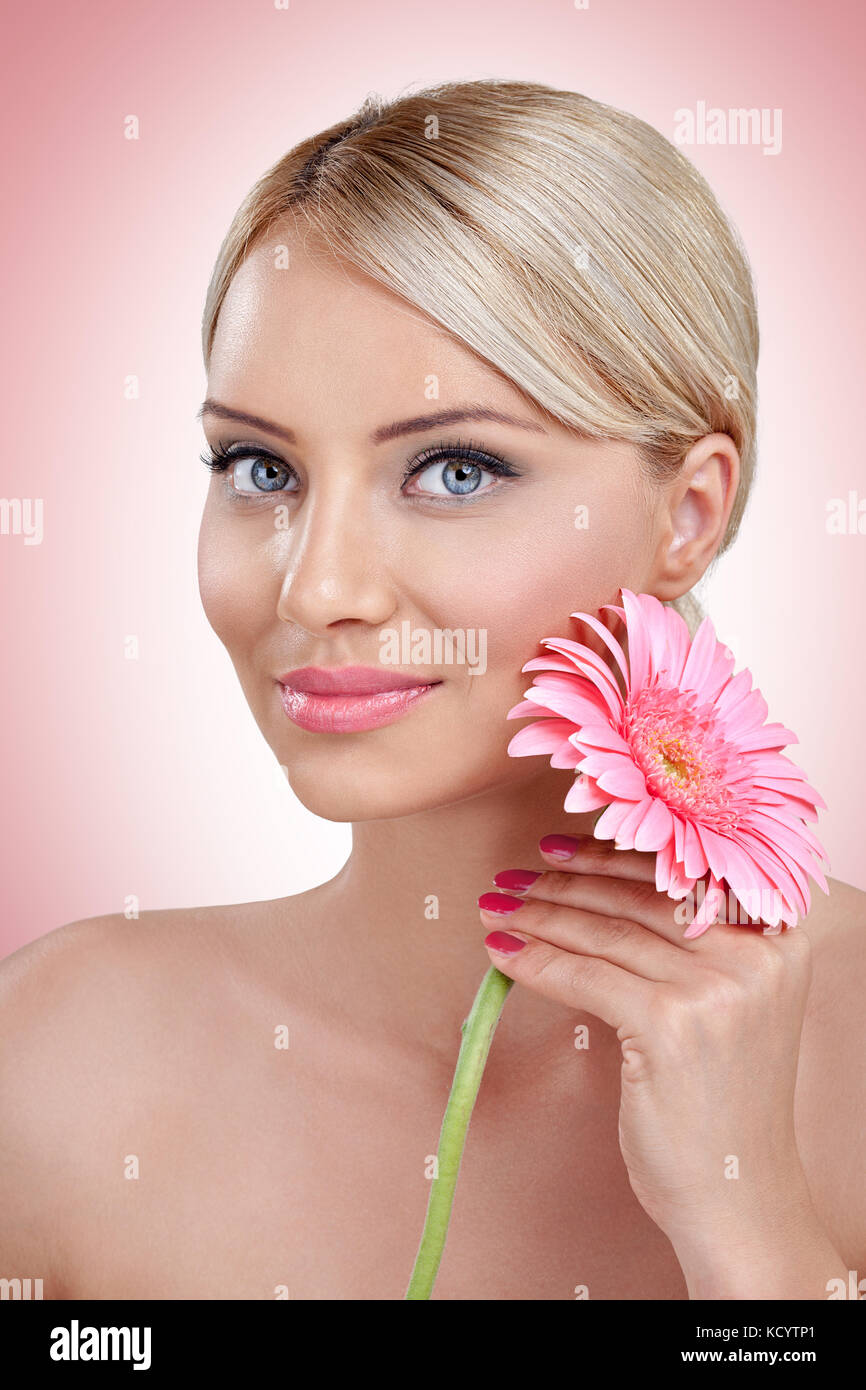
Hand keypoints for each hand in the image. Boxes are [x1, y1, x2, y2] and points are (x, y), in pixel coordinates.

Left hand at [479, 834, 815, 1259]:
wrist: (739, 1195)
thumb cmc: (724, 1104)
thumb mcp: (729, 1008)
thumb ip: (692, 950)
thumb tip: (599, 896)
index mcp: (778, 939)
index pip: (680, 877)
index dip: (611, 858)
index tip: (557, 849)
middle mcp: (754, 955)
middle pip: (638, 900)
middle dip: (565, 885)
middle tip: (512, 877)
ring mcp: (715, 989)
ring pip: (606, 935)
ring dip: (540, 917)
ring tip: (497, 910)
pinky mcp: (671, 1025)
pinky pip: (586, 977)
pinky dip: (536, 962)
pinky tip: (503, 954)